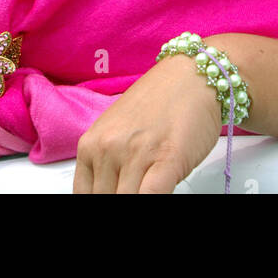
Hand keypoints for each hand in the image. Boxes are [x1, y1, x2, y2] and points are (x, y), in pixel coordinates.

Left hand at [72, 51, 221, 193]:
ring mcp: (137, 156)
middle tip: (134, 188)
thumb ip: (108, 163)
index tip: (113, 191)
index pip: (84, 195)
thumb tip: (108, 190)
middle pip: (105, 200)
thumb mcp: (118, 132)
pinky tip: (158, 192)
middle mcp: (108, 150)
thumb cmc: (158, 102)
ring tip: (146, 189)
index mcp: (91, 144)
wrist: (193, 75)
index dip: (99, 200)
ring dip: (137, 198)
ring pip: (125, 202)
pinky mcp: (168, 161)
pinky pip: (151, 197)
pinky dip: (152, 200)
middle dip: (119, 199)